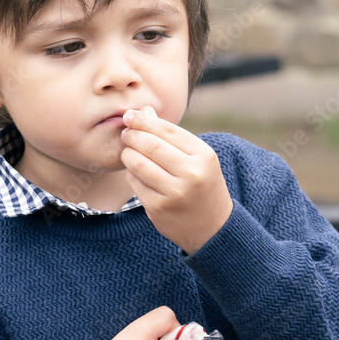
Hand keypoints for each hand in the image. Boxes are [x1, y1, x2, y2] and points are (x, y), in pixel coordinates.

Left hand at [120, 106, 233, 254]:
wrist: (213, 227)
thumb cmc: (203, 185)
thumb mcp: (199, 158)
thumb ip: (173, 137)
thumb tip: (143, 113)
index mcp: (204, 156)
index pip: (167, 130)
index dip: (144, 121)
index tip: (131, 116)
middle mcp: (191, 174)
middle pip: (150, 145)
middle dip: (132, 135)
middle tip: (126, 133)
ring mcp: (174, 193)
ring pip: (138, 164)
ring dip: (127, 154)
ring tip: (128, 152)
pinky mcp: (158, 208)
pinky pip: (135, 183)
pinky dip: (131, 174)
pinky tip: (136, 172)